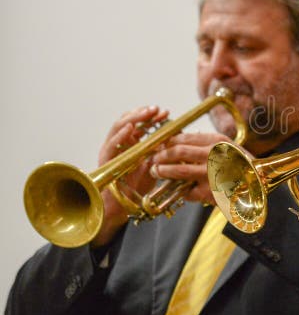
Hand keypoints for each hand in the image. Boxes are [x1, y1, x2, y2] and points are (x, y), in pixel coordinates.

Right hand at [92, 105, 169, 246]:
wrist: (122, 205)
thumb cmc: (138, 185)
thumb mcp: (155, 164)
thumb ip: (162, 150)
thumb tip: (177, 135)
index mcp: (131, 142)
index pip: (140, 123)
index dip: (152, 116)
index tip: (166, 113)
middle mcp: (119, 143)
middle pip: (129, 121)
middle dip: (143, 113)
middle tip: (157, 109)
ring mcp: (111, 150)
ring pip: (118, 127)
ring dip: (133, 119)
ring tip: (146, 113)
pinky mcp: (105, 160)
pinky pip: (111, 145)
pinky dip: (120, 136)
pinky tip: (131, 129)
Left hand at [149, 131, 232, 204]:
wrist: (259, 186)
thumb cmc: (240, 165)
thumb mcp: (225, 147)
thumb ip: (203, 144)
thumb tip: (174, 141)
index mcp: (217, 141)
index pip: (183, 137)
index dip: (166, 142)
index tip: (158, 146)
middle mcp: (214, 154)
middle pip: (177, 152)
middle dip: (160, 156)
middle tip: (153, 160)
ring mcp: (212, 174)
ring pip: (178, 170)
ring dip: (163, 171)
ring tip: (157, 171)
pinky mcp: (209, 192)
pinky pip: (187, 191)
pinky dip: (180, 191)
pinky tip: (180, 190)